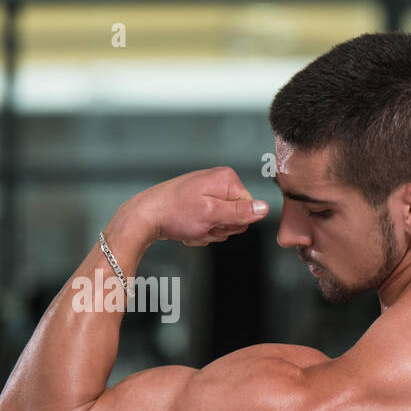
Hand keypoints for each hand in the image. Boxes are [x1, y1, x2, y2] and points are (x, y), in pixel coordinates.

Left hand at [127, 166, 269, 247]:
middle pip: (238, 217)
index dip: (234, 222)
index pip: (250, 208)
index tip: (214, 221)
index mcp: (227, 179)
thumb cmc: (174, 212)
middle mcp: (219, 182)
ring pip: (224, 223)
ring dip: (209, 231)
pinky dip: (200, 231)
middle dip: (220, 228)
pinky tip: (187, 227)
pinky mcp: (200, 202)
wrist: (145, 216)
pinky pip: (211, 223)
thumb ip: (241, 212)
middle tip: (202, 225)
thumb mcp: (211, 214)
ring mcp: (209, 192)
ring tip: (192, 226)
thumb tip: (265, 208)